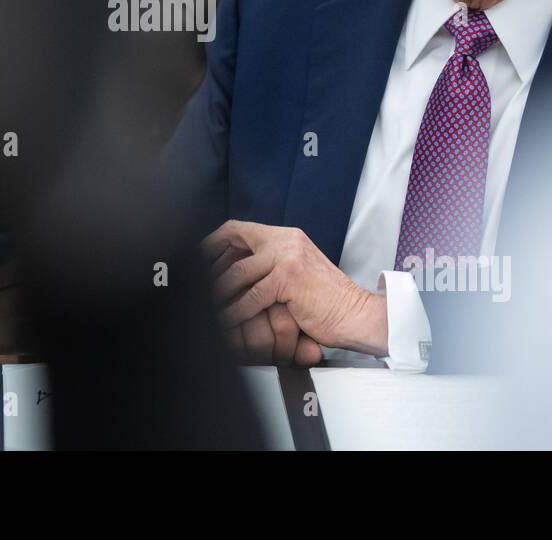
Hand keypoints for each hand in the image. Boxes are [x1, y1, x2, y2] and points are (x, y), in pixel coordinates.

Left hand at [203, 220, 387, 356]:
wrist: (357, 314)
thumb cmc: (327, 300)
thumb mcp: (297, 271)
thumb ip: (270, 264)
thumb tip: (232, 270)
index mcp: (287, 236)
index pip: (239, 228)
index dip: (214, 242)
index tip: (196, 256)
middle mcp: (286, 240)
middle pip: (233, 243)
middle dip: (209, 265)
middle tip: (194, 283)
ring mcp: (287, 257)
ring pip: (236, 273)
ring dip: (217, 294)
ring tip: (204, 307)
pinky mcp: (289, 279)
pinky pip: (250, 297)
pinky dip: (234, 313)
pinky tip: (226, 323)